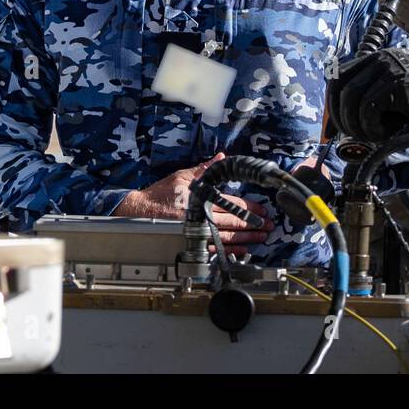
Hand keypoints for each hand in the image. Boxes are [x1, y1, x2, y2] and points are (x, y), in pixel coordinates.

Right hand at [112, 152, 273, 252]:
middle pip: (234, 221)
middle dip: (254, 224)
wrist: (139, 213)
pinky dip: (231, 250)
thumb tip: (221, 157)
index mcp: (201, 198)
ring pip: (228, 237)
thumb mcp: (181, 176)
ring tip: (261, 238)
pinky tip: (243, 250)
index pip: (232, 203)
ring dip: (247, 238)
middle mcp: (201, 216)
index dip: (250, 207)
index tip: (263, 210)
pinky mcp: (192, 244)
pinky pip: (216, 250)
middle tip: (269, 226)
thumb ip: (204, 169)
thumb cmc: (159, 194)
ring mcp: (197, 232)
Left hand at [328, 49, 408, 140]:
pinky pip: (368, 107)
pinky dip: (370, 126)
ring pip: (351, 98)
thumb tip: (335, 127)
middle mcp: (378, 59)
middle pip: (340, 87)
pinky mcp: (396, 82)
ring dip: (356, 124)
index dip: (331, 104)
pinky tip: (383, 133)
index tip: (332, 128)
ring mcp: (387, 67)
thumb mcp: (391, 98)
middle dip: (339, 116)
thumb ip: (365, 104)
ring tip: (371, 136)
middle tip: (351, 136)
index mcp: (374, 59)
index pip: (338, 78)